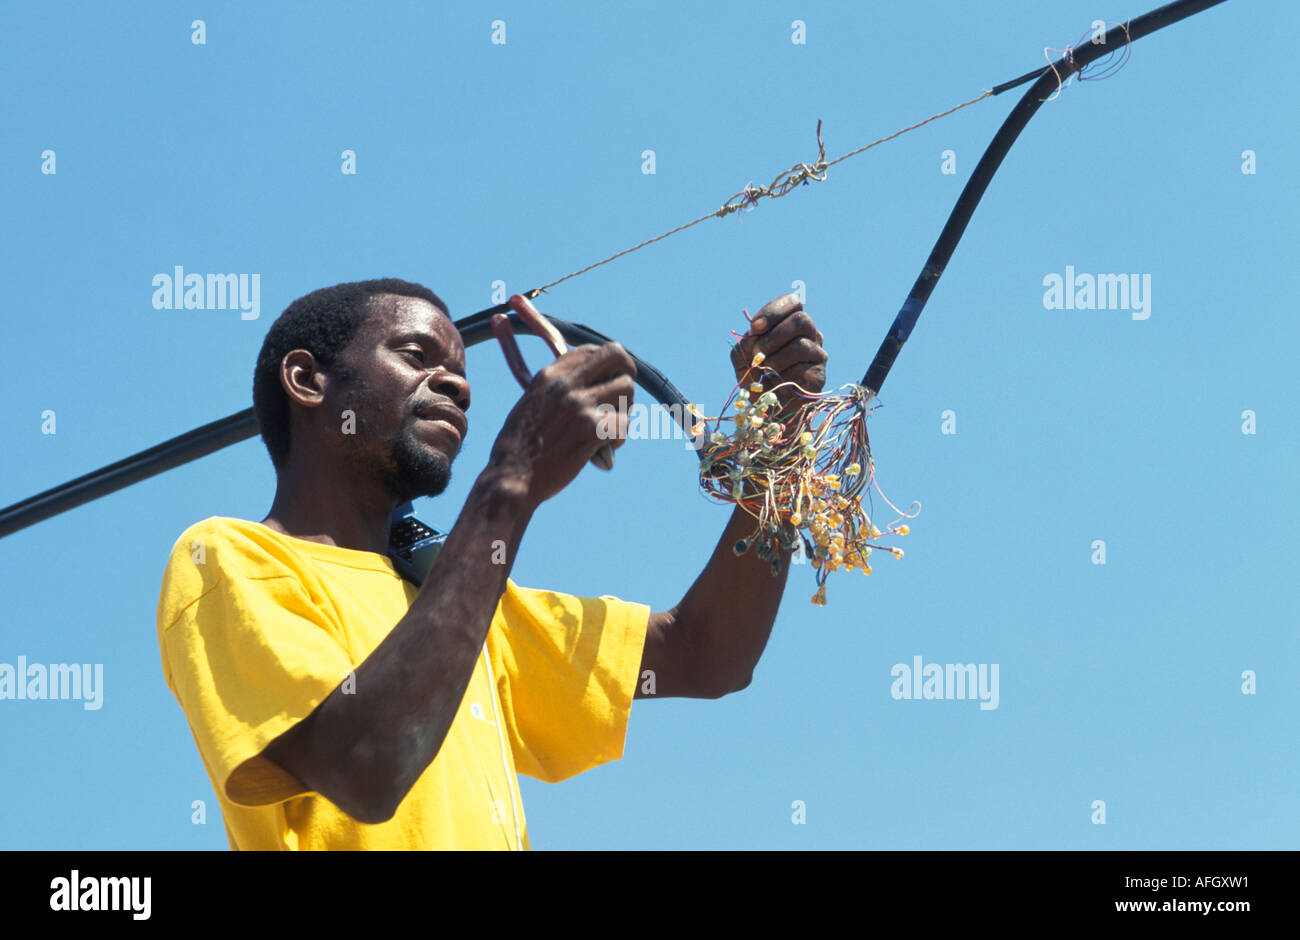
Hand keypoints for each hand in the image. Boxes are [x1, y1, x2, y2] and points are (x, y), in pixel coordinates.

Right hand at [489, 342, 636, 507]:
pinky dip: (620, 438)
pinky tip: (606, 448)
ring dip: (625, 410)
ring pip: (627, 390)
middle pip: (617, 358)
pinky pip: (625, 423)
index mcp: (549, 375)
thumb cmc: (519, 447)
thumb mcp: (530, 404)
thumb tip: (584, 385)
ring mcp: (580, 405)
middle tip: (622, 399)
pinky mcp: (592, 430)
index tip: (606, 382)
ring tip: (610, 430)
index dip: (606, 364)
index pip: (591, 350)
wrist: (512, 477)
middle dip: (626, 375)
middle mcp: (566, 385)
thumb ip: (555, 390)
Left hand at [729, 294, 826, 414]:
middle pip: (801, 320)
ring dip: (775, 358)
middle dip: (773, 336)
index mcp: (793, 325)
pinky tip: (775, 384)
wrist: (766, 410)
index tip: (754, 327)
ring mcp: (818, 356)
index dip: (774, 310)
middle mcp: (811, 336)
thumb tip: (752, 337)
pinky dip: (782, 377)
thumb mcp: (742, 358)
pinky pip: (802, 370)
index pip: (794, 302)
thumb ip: (744, 343)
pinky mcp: (819, 377)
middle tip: (757, 353)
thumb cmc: (756, 380)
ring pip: (801, 345)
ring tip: (764, 371)